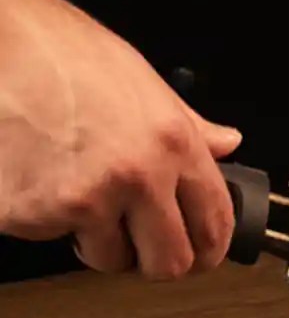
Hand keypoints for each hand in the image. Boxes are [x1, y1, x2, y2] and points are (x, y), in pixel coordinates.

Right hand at [0, 0, 241, 279]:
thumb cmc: (61, 53)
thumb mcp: (143, 81)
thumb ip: (190, 125)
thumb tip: (225, 144)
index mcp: (173, 146)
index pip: (215, 225)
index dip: (210, 249)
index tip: (200, 254)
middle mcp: (136, 177)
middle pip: (170, 264)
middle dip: (156, 260)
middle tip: (140, 241)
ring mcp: (85, 200)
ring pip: (110, 259)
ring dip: (98, 240)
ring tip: (79, 192)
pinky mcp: (34, 214)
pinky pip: (52, 239)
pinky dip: (47, 220)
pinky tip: (41, 179)